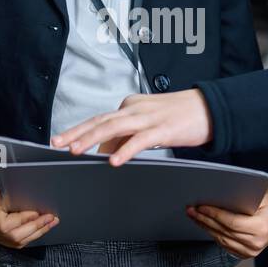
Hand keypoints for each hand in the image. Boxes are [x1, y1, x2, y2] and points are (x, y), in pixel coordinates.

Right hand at [0, 157, 57, 248]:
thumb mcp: (4, 184)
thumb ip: (19, 196)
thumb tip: (38, 205)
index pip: (6, 225)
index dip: (25, 219)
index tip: (39, 212)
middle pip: (14, 237)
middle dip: (36, 227)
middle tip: (50, 218)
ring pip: (17, 242)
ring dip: (37, 232)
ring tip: (50, 223)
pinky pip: (17, 241)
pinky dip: (31, 235)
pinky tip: (41, 227)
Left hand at [50, 89, 212, 165]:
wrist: (210, 108)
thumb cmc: (180, 116)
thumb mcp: (148, 122)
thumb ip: (127, 134)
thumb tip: (105, 150)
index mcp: (130, 105)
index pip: (100, 119)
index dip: (80, 131)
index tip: (63, 141)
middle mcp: (135, 108)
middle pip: (100, 120)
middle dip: (76, 133)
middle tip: (57, 144)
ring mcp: (149, 118)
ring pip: (114, 127)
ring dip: (92, 139)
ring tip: (76, 151)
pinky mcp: (164, 129)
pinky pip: (140, 140)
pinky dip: (125, 150)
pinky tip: (113, 161)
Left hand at [187, 182, 267, 258]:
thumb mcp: (261, 195)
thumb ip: (242, 197)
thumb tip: (217, 196)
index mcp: (262, 228)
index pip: (232, 223)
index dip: (214, 215)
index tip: (201, 207)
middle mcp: (256, 243)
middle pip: (224, 232)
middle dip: (205, 219)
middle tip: (191, 210)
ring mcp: (251, 251)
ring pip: (222, 239)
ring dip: (206, 227)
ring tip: (194, 216)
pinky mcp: (246, 254)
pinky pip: (225, 244)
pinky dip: (213, 234)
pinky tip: (204, 224)